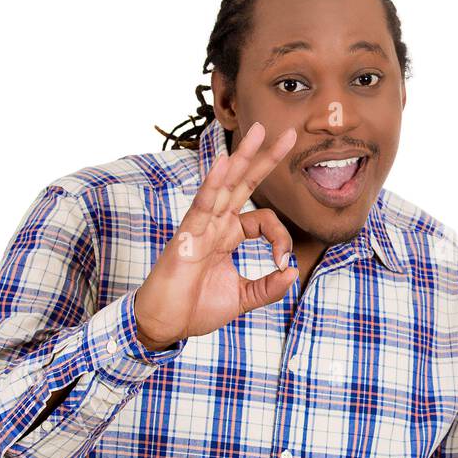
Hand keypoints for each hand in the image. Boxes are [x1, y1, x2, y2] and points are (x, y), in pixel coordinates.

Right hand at [133, 121, 296, 349]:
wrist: (165, 326)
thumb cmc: (196, 308)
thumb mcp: (243, 298)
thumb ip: (269, 287)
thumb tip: (293, 272)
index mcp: (228, 235)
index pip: (264, 219)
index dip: (282, 238)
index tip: (284, 263)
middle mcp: (215, 224)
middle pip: (243, 183)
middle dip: (264, 157)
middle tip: (285, 132)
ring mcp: (200, 227)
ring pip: (225, 185)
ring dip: (242, 157)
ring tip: (258, 131)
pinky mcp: (187, 236)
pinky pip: (203, 205)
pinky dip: (213, 183)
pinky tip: (223, 162)